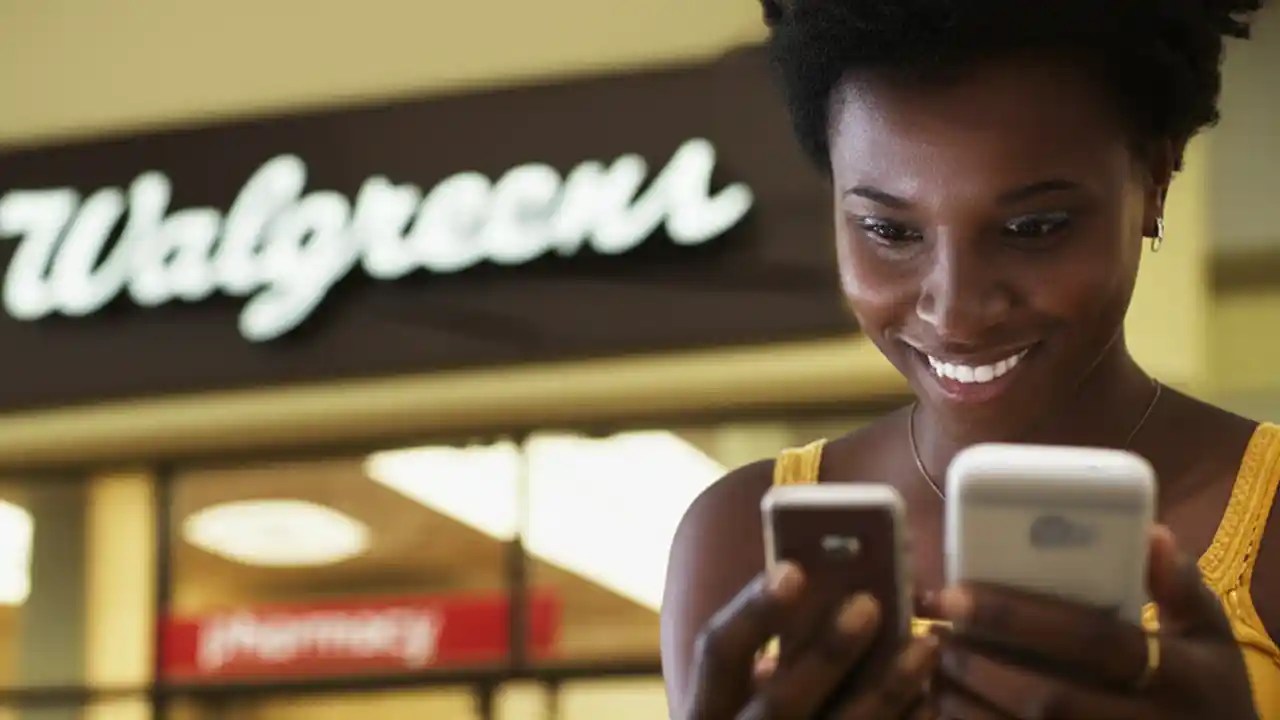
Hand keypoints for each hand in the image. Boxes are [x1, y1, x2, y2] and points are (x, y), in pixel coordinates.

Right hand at [681, 561, 940, 719]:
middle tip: (870, 604)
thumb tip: (825, 598)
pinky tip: (926, 697)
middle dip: (827, 653)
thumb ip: (762, 661)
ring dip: (886, 689)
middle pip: (779, 702)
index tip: (794, 569)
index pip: (719, 653)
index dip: (754, 611)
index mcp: (706, 710)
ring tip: (925, 645)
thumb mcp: (735, 698)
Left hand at [936, 526, 1259, 719]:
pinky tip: (946, 709)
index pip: (1094, 641)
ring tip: (932, 671)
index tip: (956, 593)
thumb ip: (1180, 587)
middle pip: (1049, 700)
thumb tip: (1150, 533)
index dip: (1020, 616)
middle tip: (937, 636)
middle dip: (981, 667)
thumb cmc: (1207, 690)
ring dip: (967, 707)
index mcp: (1182, 678)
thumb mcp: (1210, 637)